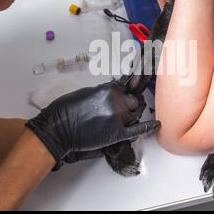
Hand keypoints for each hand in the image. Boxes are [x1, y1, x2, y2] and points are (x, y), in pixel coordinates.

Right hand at [26, 81, 159, 167]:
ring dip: (132, 113)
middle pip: (132, 101)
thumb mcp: (85, 92)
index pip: (126, 86)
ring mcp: (118, 118)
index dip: (131, 85)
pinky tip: (156, 124)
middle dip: (129, 102)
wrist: (57, 130)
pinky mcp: (116, 134)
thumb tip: (112, 92)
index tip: (139, 79)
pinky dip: (148, 127)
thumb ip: (103, 91)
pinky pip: (136, 130)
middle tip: (123, 105)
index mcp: (108, 89)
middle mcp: (116, 102)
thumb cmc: (65, 110)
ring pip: (134, 113)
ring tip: (128, 114)